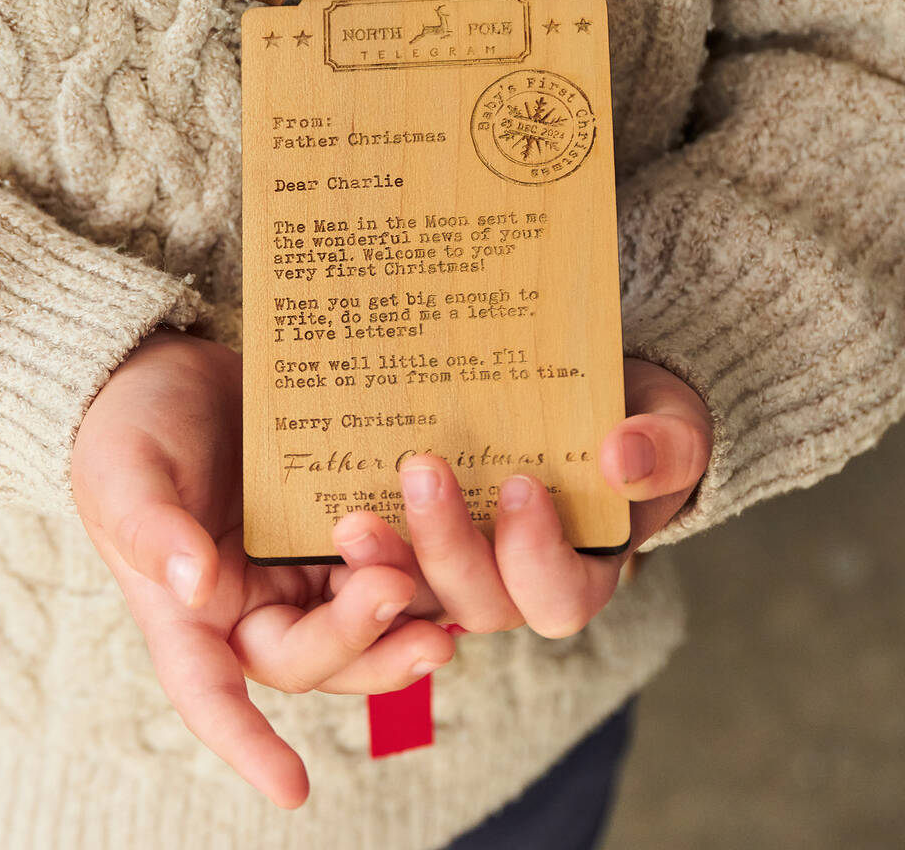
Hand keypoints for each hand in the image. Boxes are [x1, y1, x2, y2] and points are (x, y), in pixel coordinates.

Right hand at [71, 329, 453, 807]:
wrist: (170, 371)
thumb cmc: (130, 427)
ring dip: (400, 612)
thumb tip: (197, 586)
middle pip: (313, 656)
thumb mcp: (124, 472)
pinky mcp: (334, 522)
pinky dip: (415, 557)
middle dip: (357, 639)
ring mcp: (298, 564)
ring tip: (438, 589)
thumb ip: (151, 529)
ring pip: (362, 618)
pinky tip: (450, 540)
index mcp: (189, 610)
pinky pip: (382, 554)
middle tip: (392, 591)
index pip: (212, 693)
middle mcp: (252, 601)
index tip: (293, 788)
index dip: (248, 745)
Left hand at [328, 358, 711, 635]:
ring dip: (385, 562)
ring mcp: (460, 564)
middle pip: (477, 602)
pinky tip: (332, 497)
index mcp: (580, 570)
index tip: (520, 483)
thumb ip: (664, 448)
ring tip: (353, 517)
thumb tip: (622, 460)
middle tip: (423, 472)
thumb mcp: (672, 428)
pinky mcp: (417, 538)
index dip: (535, 555)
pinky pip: (385, 559)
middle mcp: (514, 583)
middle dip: (446, 548)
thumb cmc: (637, 423)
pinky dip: (363, 541)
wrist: (593, 404)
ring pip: (417, 595)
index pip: (557, 594)